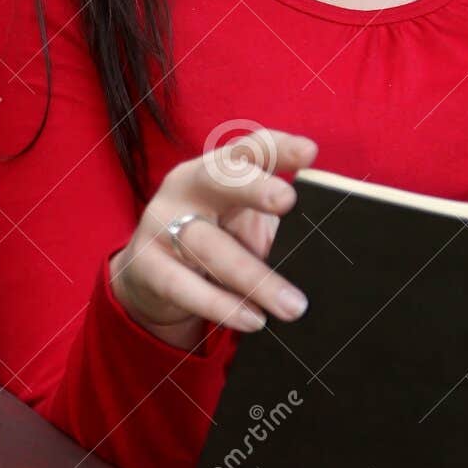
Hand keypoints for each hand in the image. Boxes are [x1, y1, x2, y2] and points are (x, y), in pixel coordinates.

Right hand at [109, 127, 317, 342]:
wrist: (153, 277)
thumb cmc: (219, 241)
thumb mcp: (246, 224)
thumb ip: (276, 224)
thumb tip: (322, 251)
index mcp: (218, 168)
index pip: (247, 150)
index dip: (277, 147)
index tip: (309, 152)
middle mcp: (186, 186)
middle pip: (218, 178)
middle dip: (253, 186)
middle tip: (288, 201)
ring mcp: (160, 222)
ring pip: (210, 245)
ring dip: (255, 278)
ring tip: (292, 306)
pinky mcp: (146, 265)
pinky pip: (184, 286)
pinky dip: (222, 305)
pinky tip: (253, 319)